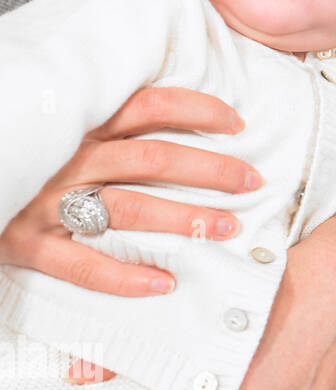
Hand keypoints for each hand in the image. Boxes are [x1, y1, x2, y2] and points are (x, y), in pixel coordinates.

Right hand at [0, 87, 255, 298]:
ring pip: (129, 207)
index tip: (238, 123)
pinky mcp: (29, 246)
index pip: (149, 106)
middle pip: (153, 158)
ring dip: (186, 217)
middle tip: (252, 181)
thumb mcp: (68, 134)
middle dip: (211, 169)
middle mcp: (69, 161)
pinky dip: (125, 277)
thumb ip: (116, 127)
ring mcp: (46, 203)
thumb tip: (189, 120)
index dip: (198, 110)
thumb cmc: (33, 166)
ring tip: (228, 225)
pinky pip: (82, 265)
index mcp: (81, 128)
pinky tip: (164, 284)